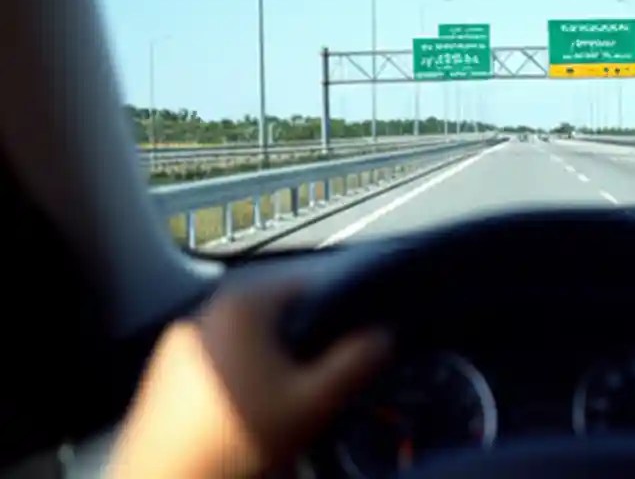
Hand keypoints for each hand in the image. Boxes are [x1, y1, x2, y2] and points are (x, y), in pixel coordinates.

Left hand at [107, 281, 390, 478]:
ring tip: (279, 407)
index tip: (349, 352)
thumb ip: (356, 362)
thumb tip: (383, 335)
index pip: (308, 288)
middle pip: (275, 318)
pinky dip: (238, 380)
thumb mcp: (313, 403)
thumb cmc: (240, 437)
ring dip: (268, 366)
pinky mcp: (162, 373)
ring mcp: (178, 342)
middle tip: (315, 386)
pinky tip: (244, 414)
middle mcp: (205, 311)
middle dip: (300, 347)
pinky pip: (217, 362)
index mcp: (242, 304)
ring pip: (245, 343)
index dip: (337, 316)